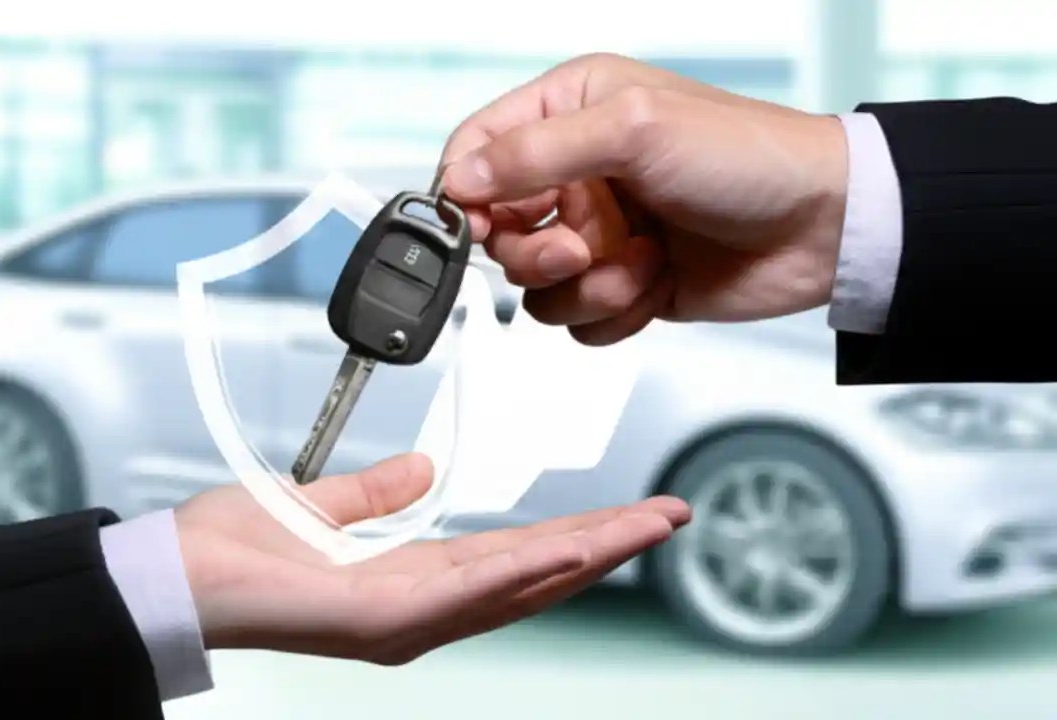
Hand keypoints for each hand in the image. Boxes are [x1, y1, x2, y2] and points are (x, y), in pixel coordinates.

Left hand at [174, 453, 688, 664]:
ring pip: (516, 587)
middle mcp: (420, 609)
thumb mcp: (317, 506)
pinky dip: (519, 575)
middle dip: (605, 546)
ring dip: (586, 556)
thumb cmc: (231, 549)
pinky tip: (568, 553)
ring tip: (647, 526)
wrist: (172, 575)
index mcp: (410, 578)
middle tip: (670, 515)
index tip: (625, 513)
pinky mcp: (381, 622)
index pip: (510, 554)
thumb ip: (373, 493)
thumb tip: (422, 471)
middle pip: (533, 575)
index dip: (574, 535)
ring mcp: (406, 621)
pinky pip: (463, 596)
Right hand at [438, 53, 848, 344]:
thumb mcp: (633, 131)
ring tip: (639, 262)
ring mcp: (598, 233)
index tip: (481, 225)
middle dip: (538, 252)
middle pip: (498, 232)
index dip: (467, 193)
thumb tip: (462, 177)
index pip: (477, 149)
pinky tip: (654, 282)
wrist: (821, 226)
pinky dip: (613, 311)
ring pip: (536, 286)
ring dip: (586, 286)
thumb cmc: (746, 156)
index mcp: (571, 112)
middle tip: (580, 247)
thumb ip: (537, 152)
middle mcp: (577, 172)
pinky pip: (577, 320)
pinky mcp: (621, 283)